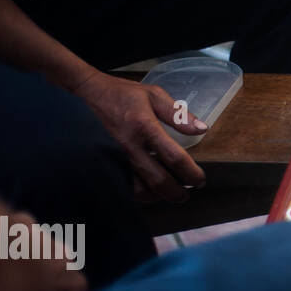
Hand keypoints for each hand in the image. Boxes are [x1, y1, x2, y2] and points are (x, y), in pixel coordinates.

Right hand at [72, 71, 206, 202]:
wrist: (88, 94)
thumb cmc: (123, 94)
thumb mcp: (154, 95)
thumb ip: (179, 114)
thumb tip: (202, 129)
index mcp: (146, 127)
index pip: (174, 157)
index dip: (191, 173)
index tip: (200, 180)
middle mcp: (130, 146)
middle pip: (158, 180)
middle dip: (176, 193)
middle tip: (186, 195)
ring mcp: (116, 156)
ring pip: (138, 189)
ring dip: (157, 196)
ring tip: (169, 194)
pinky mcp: (105, 161)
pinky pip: (123, 185)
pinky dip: (138, 192)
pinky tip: (148, 189)